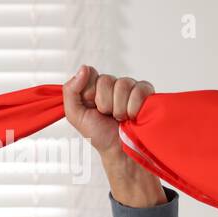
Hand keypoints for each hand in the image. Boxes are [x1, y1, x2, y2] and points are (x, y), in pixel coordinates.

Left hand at [63, 64, 165, 206]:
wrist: (118, 149)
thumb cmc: (98, 133)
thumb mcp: (75, 115)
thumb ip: (71, 91)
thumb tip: (84, 67)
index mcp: (94, 87)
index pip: (90, 73)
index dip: (89, 92)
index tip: (91, 106)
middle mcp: (112, 84)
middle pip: (106, 80)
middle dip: (103, 103)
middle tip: (106, 115)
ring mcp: (130, 86)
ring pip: (122, 84)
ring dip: (118, 108)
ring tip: (119, 117)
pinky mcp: (146, 91)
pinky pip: (139, 89)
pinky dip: (133, 107)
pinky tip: (132, 116)